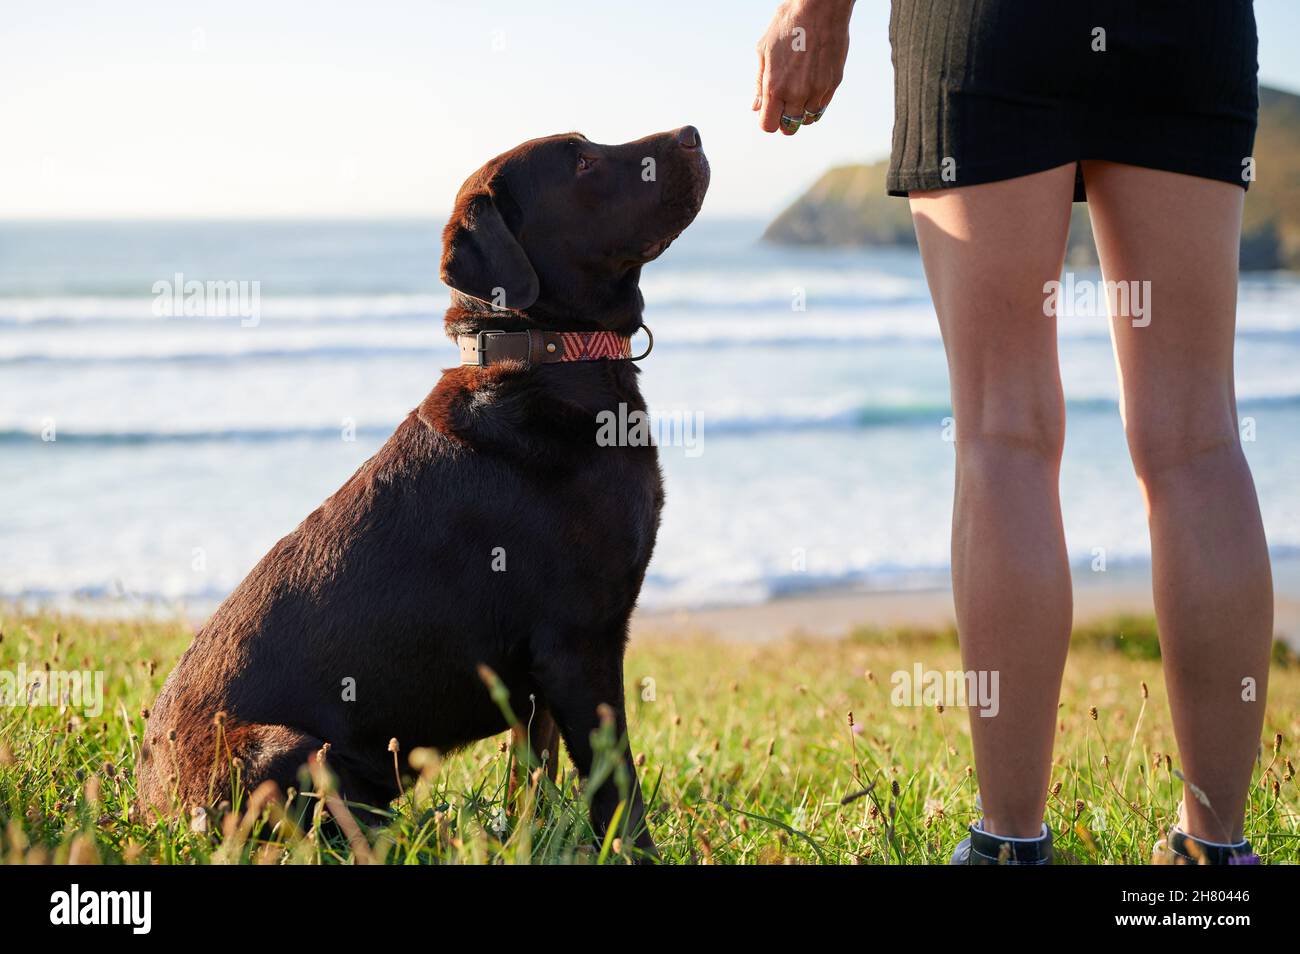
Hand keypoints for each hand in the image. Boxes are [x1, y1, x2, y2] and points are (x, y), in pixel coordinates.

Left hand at [753, 0, 854, 134]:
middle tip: (784, 104)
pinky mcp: (833, 84)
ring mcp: (817, 91)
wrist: (821, 8)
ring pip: (807, 119)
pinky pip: (821, 107)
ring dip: (801, 112)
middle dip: (783, 119)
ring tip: (798, 92)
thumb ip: (760, 83)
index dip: (767, 120)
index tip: (769, 111)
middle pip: (788, 126)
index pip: (768, 125)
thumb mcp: (764, 51)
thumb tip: (756, 106)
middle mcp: (797, 94)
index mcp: (775, 87)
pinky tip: (810, 87)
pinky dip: (814, 104)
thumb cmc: (789, 24)